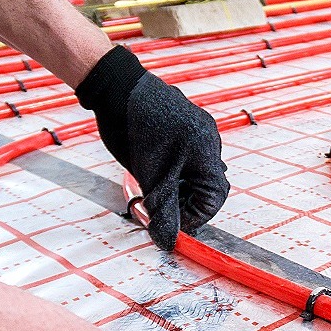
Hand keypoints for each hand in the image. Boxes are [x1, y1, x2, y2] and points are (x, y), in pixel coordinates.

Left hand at [75, 45, 228, 249]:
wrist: (116, 88)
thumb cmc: (135, 130)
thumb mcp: (151, 179)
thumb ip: (163, 212)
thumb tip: (169, 241)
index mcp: (207, 154)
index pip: (213, 200)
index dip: (192, 218)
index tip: (169, 224)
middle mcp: (209, 141)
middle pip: (206, 187)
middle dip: (183, 202)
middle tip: (157, 208)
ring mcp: (198, 131)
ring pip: (194, 173)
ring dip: (176, 188)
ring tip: (152, 190)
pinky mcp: (185, 125)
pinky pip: (187, 157)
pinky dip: (173, 171)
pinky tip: (154, 171)